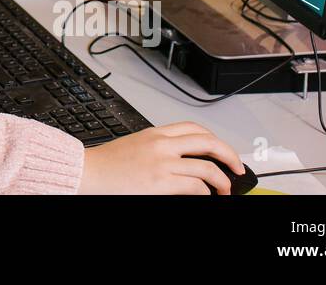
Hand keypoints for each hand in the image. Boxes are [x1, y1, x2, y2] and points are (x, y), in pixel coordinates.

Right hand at [77, 122, 244, 194]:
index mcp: (155, 133)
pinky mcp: (161, 181)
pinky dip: (206, 192)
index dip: (215, 139)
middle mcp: (162, 144)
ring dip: (222, 181)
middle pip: (209, 142)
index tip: (222, 151)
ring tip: (225, 190)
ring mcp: (163, 162)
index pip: (194, 128)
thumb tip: (181, 160)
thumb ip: (157, 148)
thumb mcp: (135, 147)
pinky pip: (196, 185)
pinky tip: (205, 196)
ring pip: (208, 167)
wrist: (86, 173)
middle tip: (238, 168)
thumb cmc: (105, 164)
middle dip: (230, 155)